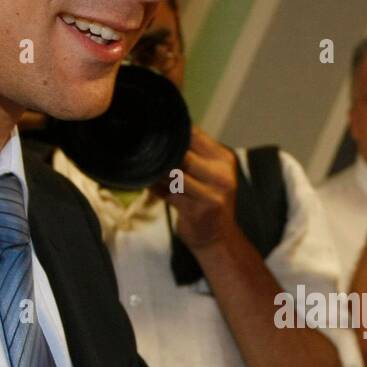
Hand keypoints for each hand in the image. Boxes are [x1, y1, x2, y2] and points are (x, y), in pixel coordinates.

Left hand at [153, 126, 238, 251]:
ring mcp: (211, 194)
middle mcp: (221, 175)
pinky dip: (155, 187)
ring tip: (145, 166)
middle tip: (143, 148)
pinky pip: (168, 193)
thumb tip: (163, 130)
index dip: (172, 131)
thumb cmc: (209, 200)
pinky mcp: (196, 210)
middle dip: (163, 153)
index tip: (154, 129)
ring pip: (174, 173)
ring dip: (157, 171)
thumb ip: (193, 153)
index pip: (195, 135)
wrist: (218, 238)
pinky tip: (148, 183)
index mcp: (224, 159)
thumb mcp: (211, 173)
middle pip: (183, 153)